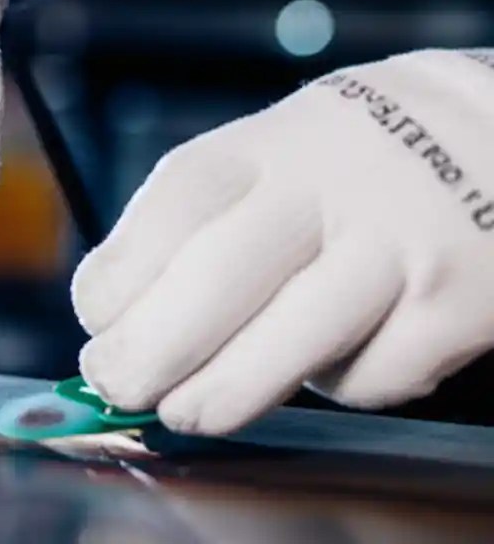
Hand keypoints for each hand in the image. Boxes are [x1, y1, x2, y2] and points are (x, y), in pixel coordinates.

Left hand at [72, 49, 493, 435]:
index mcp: (272, 141)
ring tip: (188, 410)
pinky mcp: (462, 305)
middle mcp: (335, 184)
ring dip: (220, 394)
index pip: (175, 207)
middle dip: (149, 353)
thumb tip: (118, 316)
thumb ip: (211, 216)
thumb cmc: (362, 155)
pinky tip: (331, 358)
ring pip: (289, 345)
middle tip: (117, 385)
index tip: (94, 322)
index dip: (120, 277)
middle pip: (216, 281)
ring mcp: (401, 246)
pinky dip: (337, 386)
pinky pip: (372, 374)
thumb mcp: (281, 146)